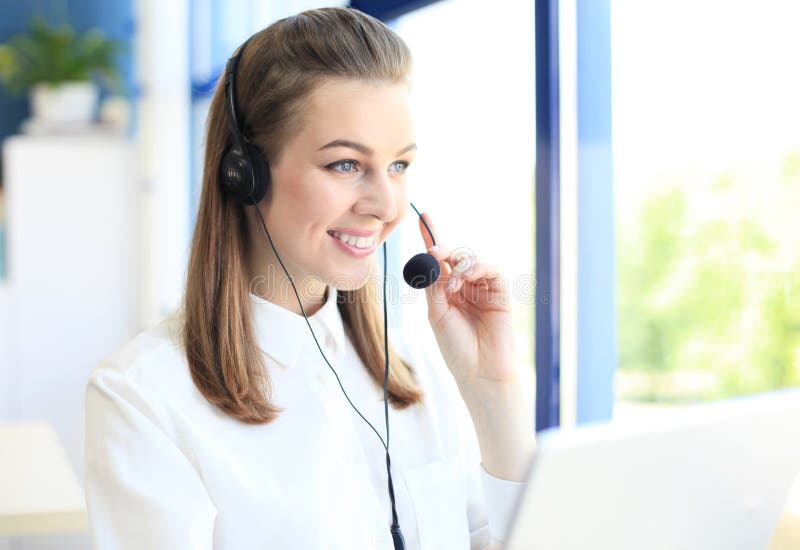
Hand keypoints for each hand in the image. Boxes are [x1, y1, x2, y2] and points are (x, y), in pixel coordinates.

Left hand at [417, 212, 516, 385]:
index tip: (423, 218)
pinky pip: (491, 269)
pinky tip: (464, 280)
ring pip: (472, 260)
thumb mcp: (437, 315)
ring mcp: (483, 289)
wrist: (480, 371)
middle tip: (434, 251)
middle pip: (455, 256)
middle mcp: (465, 287)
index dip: (432, 239)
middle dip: (444, 249)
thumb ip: (435, 286)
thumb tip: (429, 259)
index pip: (439, 261)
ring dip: (459, 264)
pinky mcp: (500, 292)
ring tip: (452, 282)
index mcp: (447, 292)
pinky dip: (476, 268)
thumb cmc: (457, 348)